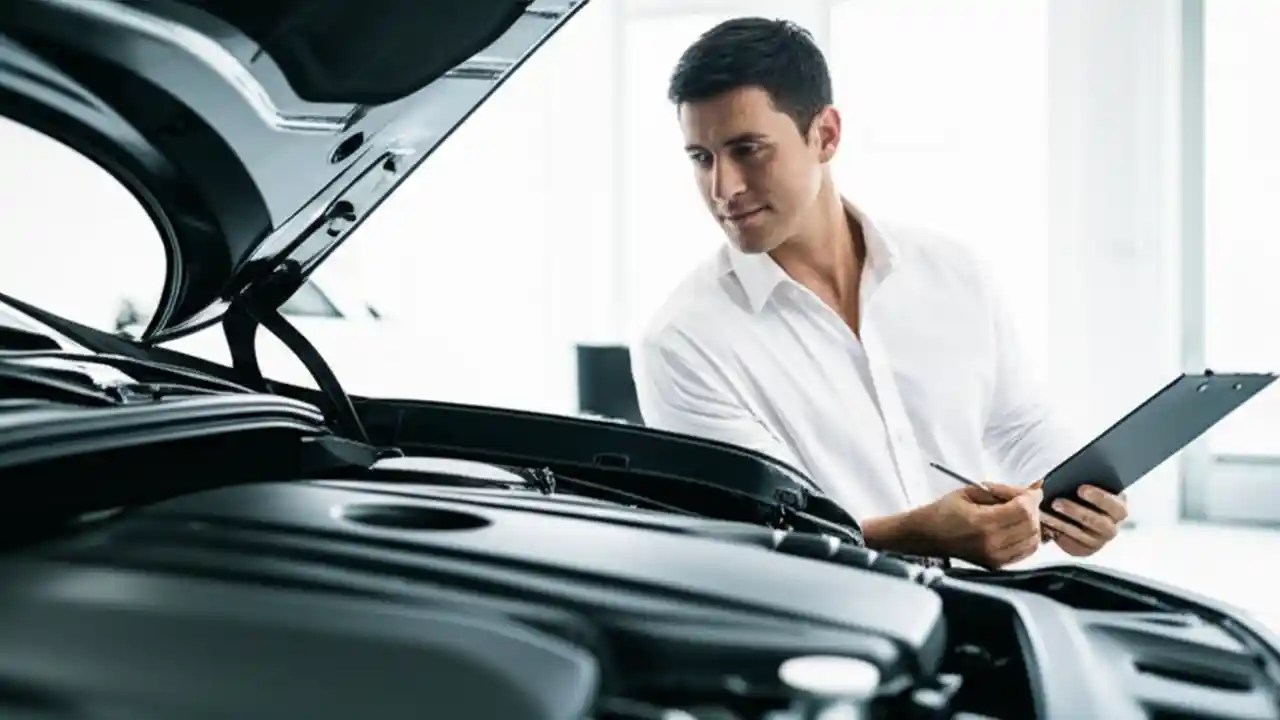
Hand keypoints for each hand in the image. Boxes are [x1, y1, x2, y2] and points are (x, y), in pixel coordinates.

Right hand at [914, 482, 1043, 568]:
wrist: (927, 536)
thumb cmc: (945, 510)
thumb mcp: (970, 491)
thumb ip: (1003, 490)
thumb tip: (1035, 487)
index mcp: (982, 523)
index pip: (1023, 510)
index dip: (1030, 497)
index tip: (1030, 489)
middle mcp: (992, 544)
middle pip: (1031, 525)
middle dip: (1033, 509)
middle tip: (1023, 499)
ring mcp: (995, 558)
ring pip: (1034, 541)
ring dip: (1033, 524)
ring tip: (1019, 514)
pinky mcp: (997, 565)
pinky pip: (1026, 551)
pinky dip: (1028, 538)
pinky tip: (1017, 528)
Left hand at [1040, 484, 1127, 556]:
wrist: (1075, 513)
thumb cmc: (1081, 494)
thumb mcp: (1085, 485)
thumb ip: (1081, 481)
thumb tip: (1058, 480)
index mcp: (1119, 508)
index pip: (1116, 506)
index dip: (1100, 497)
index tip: (1080, 488)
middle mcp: (1113, 527)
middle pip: (1098, 522)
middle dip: (1076, 511)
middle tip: (1056, 502)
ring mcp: (1099, 541)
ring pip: (1082, 535)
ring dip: (1062, 524)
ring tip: (1044, 514)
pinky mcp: (1084, 550)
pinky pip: (1072, 545)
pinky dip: (1058, 535)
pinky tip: (1045, 526)